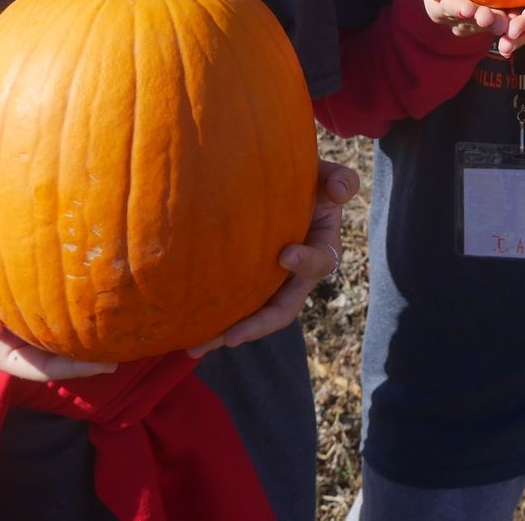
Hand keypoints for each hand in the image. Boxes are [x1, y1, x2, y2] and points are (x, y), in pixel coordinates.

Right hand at [0, 209, 116, 380]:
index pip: (40, 368)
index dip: (73, 369)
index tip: (106, 364)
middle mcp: (14, 342)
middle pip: (59, 359)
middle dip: (91, 359)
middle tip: (129, 348)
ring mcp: (25, 325)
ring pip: (63, 339)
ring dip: (91, 339)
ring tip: (128, 330)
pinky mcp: (33, 304)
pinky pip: (60, 314)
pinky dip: (81, 314)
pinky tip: (108, 304)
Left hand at [187, 158, 359, 356]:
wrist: (276, 182)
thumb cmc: (303, 179)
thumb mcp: (324, 176)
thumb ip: (338, 180)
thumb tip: (338, 191)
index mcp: (321, 249)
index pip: (318, 262)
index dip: (304, 262)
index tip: (284, 254)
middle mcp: (297, 275)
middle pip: (282, 309)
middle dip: (257, 325)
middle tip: (231, 337)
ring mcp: (272, 283)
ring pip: (254, 317)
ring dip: (228, 333)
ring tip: (195, 347)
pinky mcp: (250, 284)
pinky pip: (235, 307)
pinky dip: (215, 321)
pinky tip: (186, 333)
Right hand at [418, 0, 507, 40]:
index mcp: (440, 7)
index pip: (448, 8)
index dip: (458, 9)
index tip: (467, 9)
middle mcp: (459, 20)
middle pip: (470, 21)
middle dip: (480, 20)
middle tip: (488, 19)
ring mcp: (478, 24)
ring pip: (489, 26)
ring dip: (497, 23)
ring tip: (505, 22)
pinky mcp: (497, 21)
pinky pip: (505, 22)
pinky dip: (512, 20)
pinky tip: (520, 17)